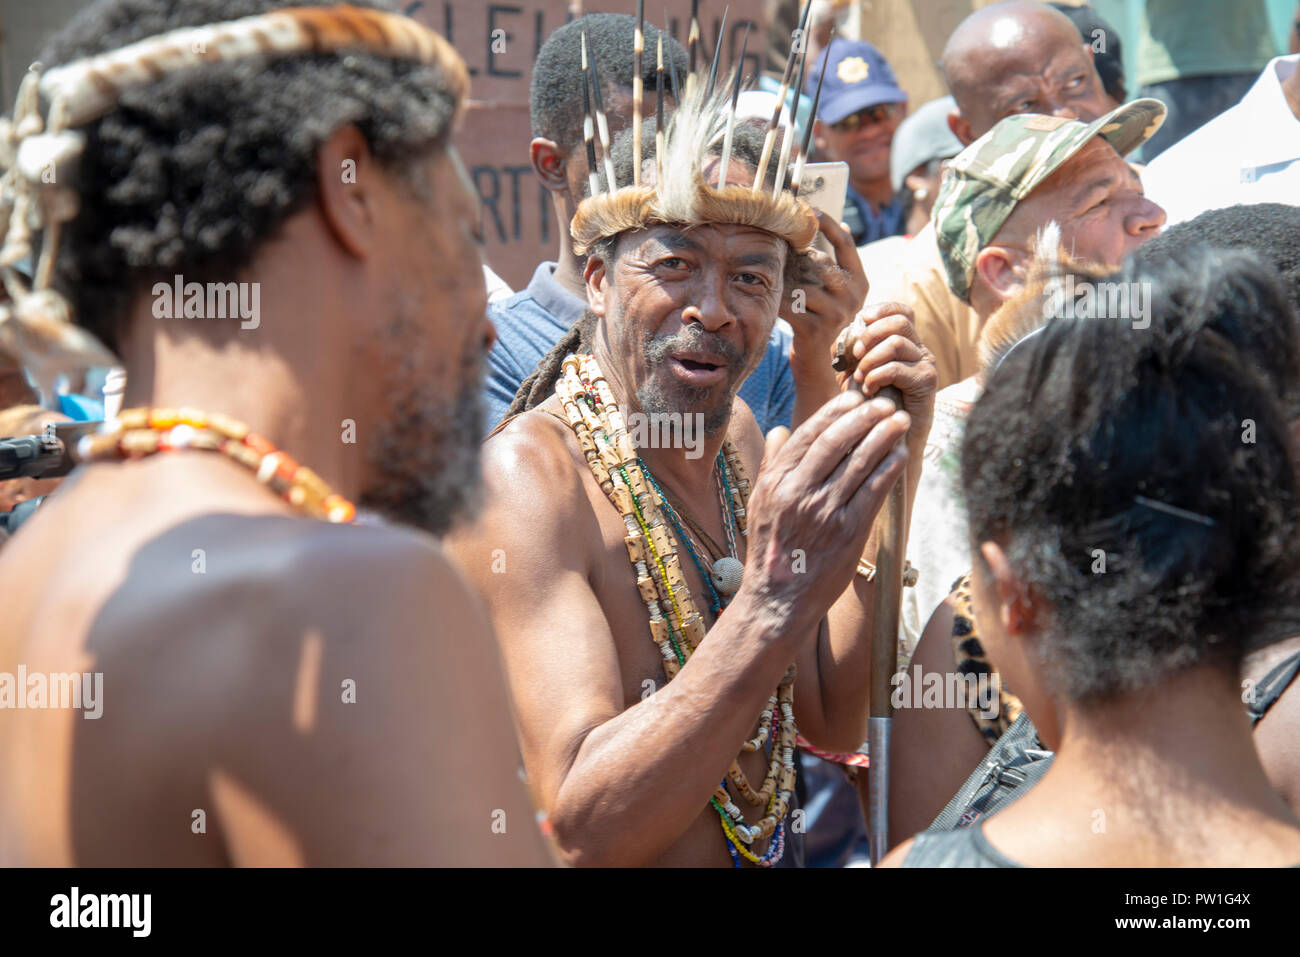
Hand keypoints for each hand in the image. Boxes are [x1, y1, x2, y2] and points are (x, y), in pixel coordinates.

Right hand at [740, 391, 909, 636]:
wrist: (777, 601)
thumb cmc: (771, 550)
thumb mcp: (759, 503)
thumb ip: (772, 464)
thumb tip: (781, 430)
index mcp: (775, 481)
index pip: (809, 434)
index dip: (835, 412)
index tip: (854, 398)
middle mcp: (798, 493)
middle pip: (836, 441)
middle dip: (864, 416)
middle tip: (885, 403)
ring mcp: (824, 512)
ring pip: (859, 462)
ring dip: (883, 436)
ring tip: (899, 420)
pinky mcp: (848, 532)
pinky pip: (874, 491)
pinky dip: (889, 468)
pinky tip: (899, 454)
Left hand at [781, 212, 869, 368]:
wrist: (817, 358)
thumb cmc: (820, 314)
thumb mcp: (836, 289)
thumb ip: (835, 261)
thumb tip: (837, 222)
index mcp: (860, 282)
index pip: (846, 244)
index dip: (828, 224)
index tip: (811, 209)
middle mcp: (852, 297)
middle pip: (819, 262)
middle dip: (797, 256)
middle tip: (780, 251)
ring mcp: (835, 314)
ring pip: (801, 283)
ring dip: (784, 279)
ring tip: (774, 278)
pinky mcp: (815, 329)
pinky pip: (787, 304)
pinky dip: (775, 299)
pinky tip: (769, 296)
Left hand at [834, 301, 936, 438]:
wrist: (890, 439)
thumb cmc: (871, 406)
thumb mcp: (853, 374)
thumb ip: (849, 351)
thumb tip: (847, 332)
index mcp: (905, 343)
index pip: (901, 312)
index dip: (881, 310)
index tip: (860, 320)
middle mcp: (919, 350)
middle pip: (899, 322)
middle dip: (870, 334)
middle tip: (855, 355)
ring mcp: (925, 365)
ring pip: (896, 342)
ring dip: (870, 358)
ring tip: (861, 377)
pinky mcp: (926, 382)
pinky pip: (897, 368)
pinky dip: (876, 375)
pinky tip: (869, 389)